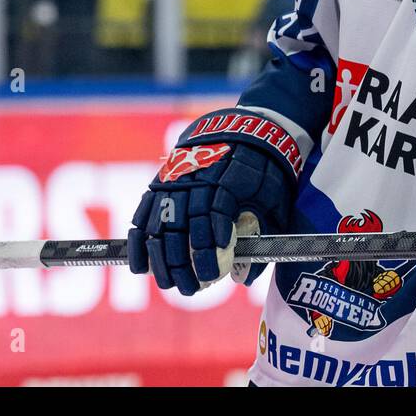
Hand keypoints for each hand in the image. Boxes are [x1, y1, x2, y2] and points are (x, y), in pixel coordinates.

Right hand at [127, 108, 299, 294]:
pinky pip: (143, 214)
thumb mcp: (275, 198)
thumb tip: (244, 278)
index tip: (213, 273)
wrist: (248, 127)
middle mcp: (194, 178)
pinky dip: (139, 242)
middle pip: (181, 224)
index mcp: (225, 177)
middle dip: (184, 262)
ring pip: (159, 223)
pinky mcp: (162, 182)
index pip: (211, 215)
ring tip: (170, 284)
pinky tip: (141, 267)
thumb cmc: (265, 168)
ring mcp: (174, 180)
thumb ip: (263, 234)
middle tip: (191, 289)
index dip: (209, 247)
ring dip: (162, 258)